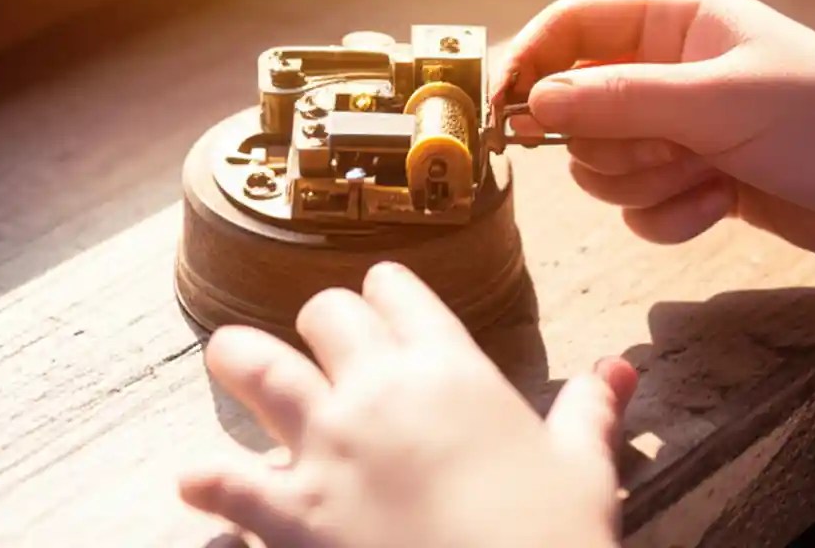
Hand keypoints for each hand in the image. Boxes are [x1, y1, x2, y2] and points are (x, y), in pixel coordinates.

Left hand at [180, 262, 638, 547]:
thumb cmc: (553, 537)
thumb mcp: (583, 468)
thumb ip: (591, 409)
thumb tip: (620, 366)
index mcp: (449, 368)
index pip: (397, 290)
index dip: (386, 292)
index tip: (383, 304)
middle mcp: (379, 390)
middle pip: (326, 314)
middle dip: (323, 322)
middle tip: (323, 341)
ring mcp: (326, 448)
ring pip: (257, 367)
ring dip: (240, 359)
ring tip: (229, 358)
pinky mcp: (289, 515)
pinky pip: (221, 483)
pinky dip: (205, 484)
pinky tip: (194, 484)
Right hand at [499, 0, 814, 258]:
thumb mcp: (716, 100)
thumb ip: (618, 98)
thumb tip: (536, 102)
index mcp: (678, 21)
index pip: (575, 24)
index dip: (533, 61)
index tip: (507, 110)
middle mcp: (673, 71)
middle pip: (580, 108)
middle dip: (612, 143)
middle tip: (664, 149)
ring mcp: (685, 129)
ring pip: (605, 165)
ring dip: (643, 183)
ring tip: (702, 175)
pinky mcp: (698, 181)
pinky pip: (640, 207)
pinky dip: (670, 215)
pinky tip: (718, 204)